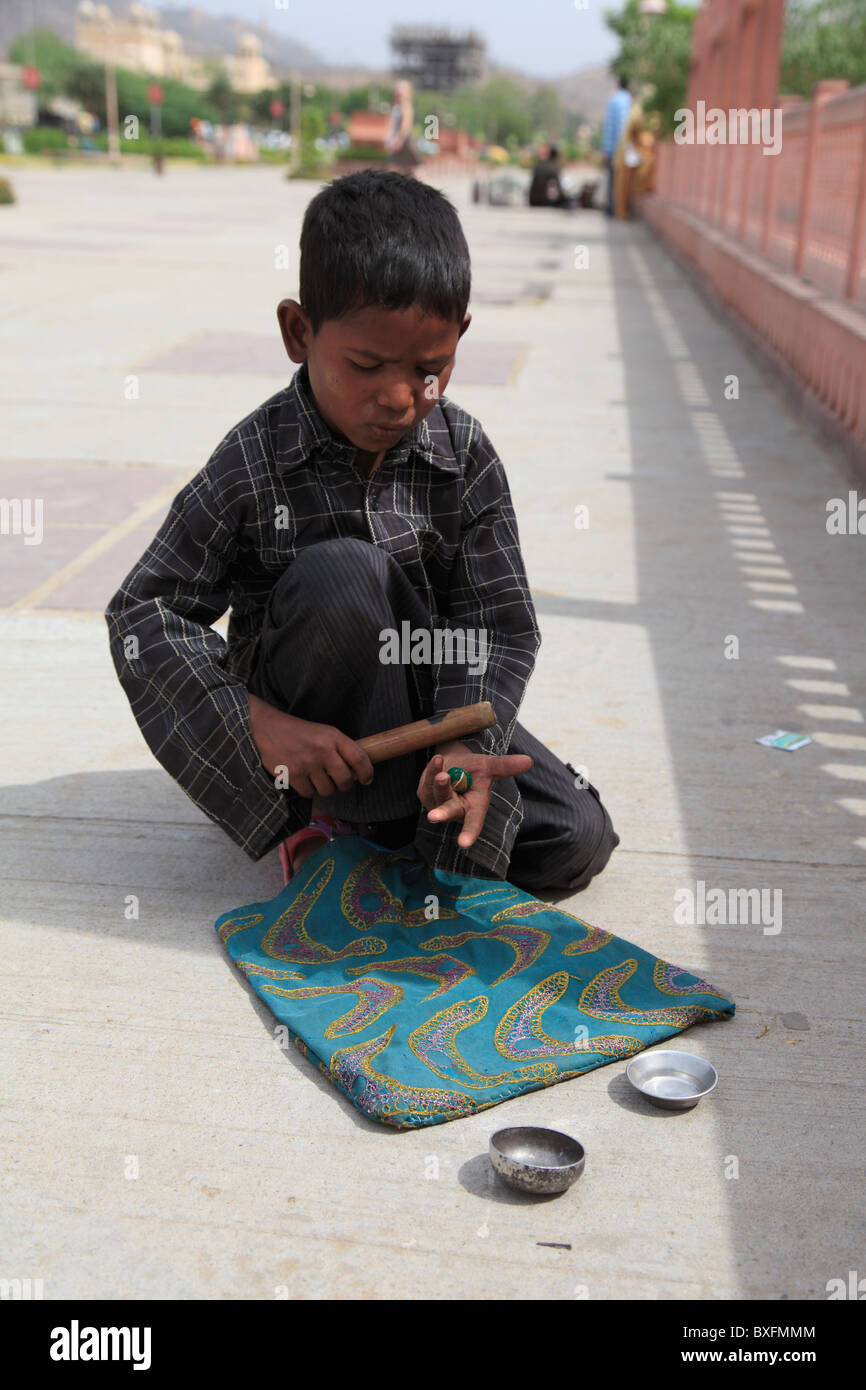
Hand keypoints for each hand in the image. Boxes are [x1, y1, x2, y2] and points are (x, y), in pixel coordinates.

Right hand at [247, 692, 373, 799]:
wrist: (267, 728)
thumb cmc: (299, 732)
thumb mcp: (324, 732)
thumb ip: (341, 749)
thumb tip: (358, 774)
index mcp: (333, 737)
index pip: (360, 758)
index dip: (367, 773)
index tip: (367, 779)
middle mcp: (322, 750)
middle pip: (345, 780)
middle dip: (344, 785)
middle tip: (339, 781)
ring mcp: (306, 763)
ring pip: (327, 790)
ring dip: (324, 787)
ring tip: (316, 776)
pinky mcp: (291, 774)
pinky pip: (309, 793)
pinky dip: (307, 789)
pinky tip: (302, 777)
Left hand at [416, 741, 532, 850]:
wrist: (454, 760)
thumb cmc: (474, 769)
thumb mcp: (490, 767)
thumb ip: (506, 766)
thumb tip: (529, 761)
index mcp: (475, 807)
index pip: (473, 823)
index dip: (469, 833)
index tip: (463, 844)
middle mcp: (456, 809)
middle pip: (449, 811)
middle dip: (442, 813)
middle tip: (433, 816)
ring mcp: (438, 803)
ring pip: (437, 792)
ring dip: (440, 780)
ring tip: (443, 765)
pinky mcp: (425, 793)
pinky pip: (427, 781)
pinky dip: (433, 768)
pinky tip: (439, 759)